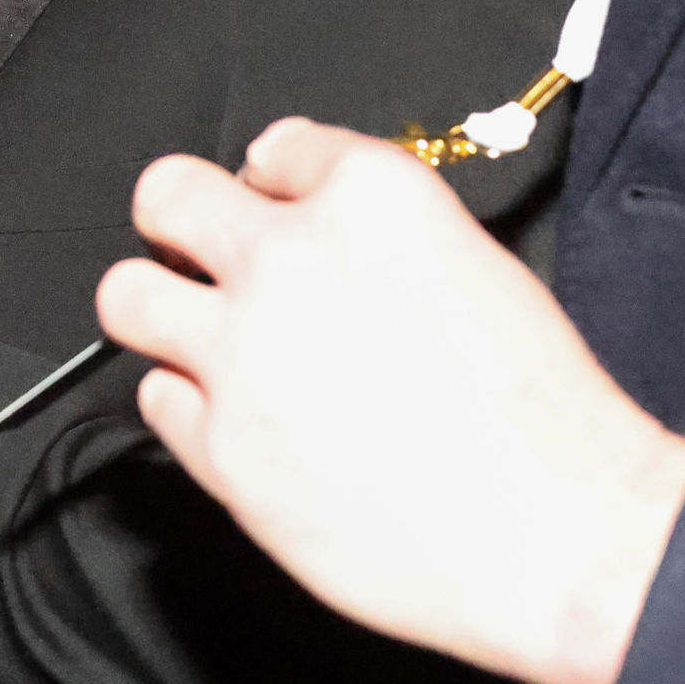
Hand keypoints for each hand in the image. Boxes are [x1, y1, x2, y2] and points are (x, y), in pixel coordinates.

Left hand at [95, 118, 684, 683]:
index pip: (277, 148)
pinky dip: (190, 408)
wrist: (558, 534)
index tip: (276, 210)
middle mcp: (292, 258)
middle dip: (179, 223)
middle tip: (199, 257)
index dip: (275, 186)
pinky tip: (243, 425)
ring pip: (126, 295)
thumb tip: (322, 243)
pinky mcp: (219, 446)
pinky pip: (157, 400)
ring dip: (159, 310)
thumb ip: (379, 240)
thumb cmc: (544, 419)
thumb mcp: (478, 270)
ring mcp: (242, 352)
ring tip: (198, 339)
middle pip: (166, 196)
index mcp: (373, 198)